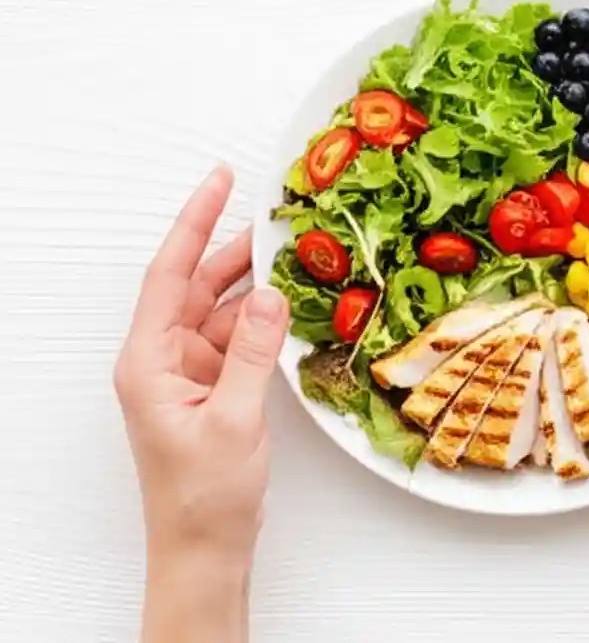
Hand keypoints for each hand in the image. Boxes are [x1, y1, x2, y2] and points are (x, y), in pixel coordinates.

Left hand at [114, 166, 288, 641]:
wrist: (205, 547)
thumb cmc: (204, 496)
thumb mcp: (235, 418)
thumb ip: (254, 352)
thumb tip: (274, 295)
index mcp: (148, 361)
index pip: (170, 274)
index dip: (195, 223)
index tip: (220, 181)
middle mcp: (163, 360)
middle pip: (198, 286)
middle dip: (236, 249)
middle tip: (279, 215)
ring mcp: (189, 374)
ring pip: (225, 311)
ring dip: (258, 288)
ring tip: (300, 258)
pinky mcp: (214, 389)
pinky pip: (240, 340)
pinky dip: (266, 324)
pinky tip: (295, 309)